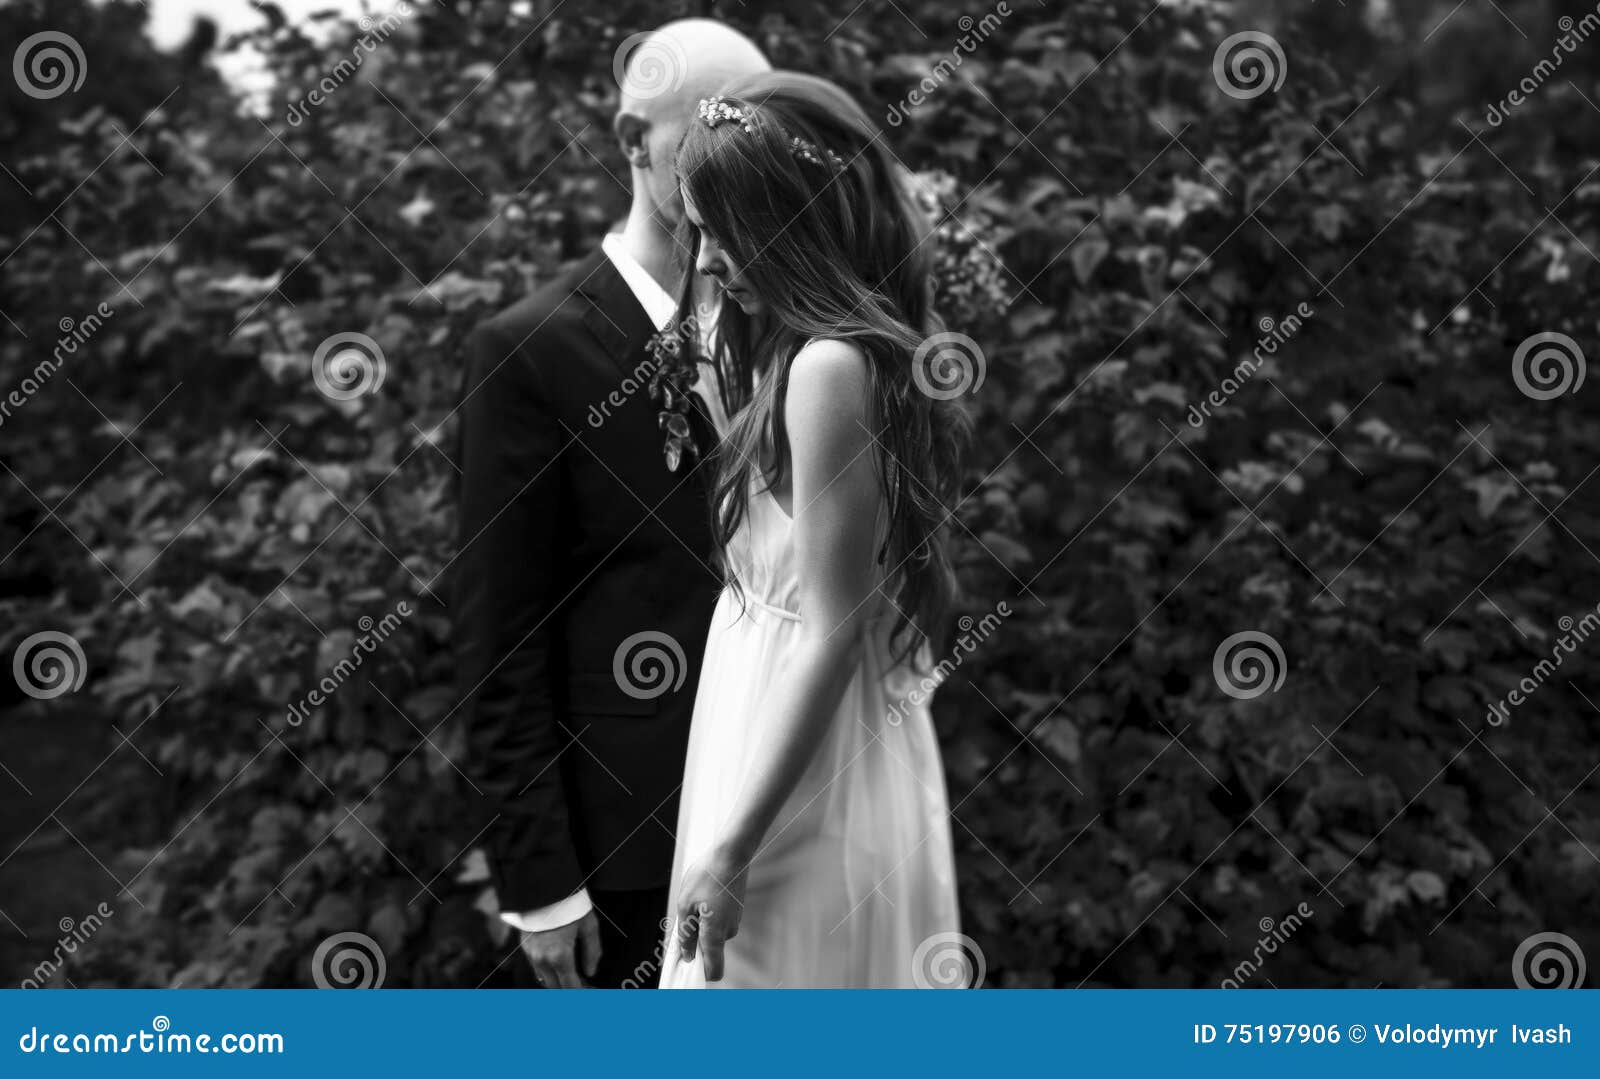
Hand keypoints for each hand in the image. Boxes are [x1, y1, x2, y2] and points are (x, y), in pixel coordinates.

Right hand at [517, 909, 600, 987]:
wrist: (541, 884)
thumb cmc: (568, 901)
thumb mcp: (588, 924)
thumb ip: (592, 951)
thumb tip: (591, 971)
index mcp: (559, 956)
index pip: (571, 988)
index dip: (583, 994)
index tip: (592, 993)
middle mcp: (542, 959)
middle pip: (556, 988)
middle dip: (570, 990)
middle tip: (585, 987)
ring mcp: (530, 954)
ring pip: (544, 979)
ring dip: (558, 982)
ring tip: (574, 976)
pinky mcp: (524, 946)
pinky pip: (536, 968)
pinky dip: (548, 972)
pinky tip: (559, 966)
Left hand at [674, 845, 749, 982]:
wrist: (731, 854)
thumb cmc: (708, 876)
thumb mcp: (685, 905)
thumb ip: (685, 934)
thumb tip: (687, 955)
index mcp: (715, 934)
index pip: (714, 971)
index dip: (700, 975)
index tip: (686, 968)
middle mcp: (728, 931)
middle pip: (710, 951)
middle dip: (695, 942)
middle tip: (684, 919)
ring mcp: (734, 921)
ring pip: (713, 934)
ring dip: (701, 925)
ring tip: (695, 901)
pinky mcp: (736, 911)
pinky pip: (719, 922)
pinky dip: (709, 915)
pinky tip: (704, 896)